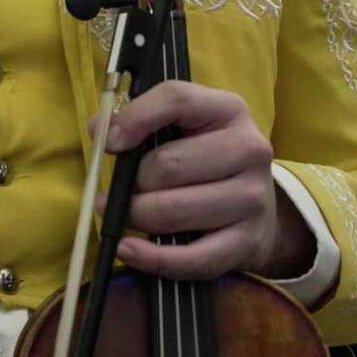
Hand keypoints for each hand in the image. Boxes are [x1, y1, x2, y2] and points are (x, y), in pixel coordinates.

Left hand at [99, 82, 308, 280]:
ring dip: (137, 216)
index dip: (135, 118)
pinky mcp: (248, 241)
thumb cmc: (203, 159)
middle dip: (132, 182)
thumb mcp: (182, 126)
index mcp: (228, 109)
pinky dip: (153, 258)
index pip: (176, 99)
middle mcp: (248, 149)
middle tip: (121, 190)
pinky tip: (129, 249)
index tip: (107, 141)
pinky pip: (192, 257)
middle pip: (168, 164)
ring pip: (174, 211)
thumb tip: (99, 129)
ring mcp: (252, 197)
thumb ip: (140, 119)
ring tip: (125, 214)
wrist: (256, 206)